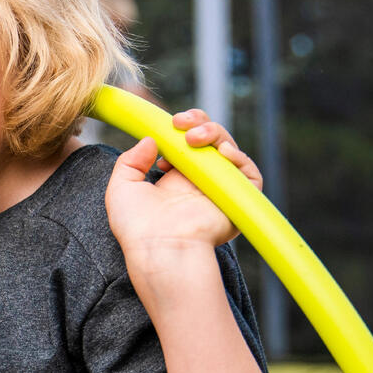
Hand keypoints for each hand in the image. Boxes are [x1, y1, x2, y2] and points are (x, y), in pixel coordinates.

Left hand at [104, 109, 262, 274]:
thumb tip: (150, 139)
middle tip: (181, 123)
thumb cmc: (137, 227)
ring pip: (229, 150)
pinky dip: (239, 158)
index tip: (169, 126)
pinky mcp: (237, 200)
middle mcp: (199, 183)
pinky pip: (250, 174)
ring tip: (194, 139)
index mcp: (175, 180)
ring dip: (215, 133)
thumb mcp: (122, 188)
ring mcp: (219, 190)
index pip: (188, 144)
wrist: (160, 250)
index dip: (183, 128)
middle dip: (200, 123)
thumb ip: (130, 161)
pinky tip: (221, 153)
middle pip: (211, 141)